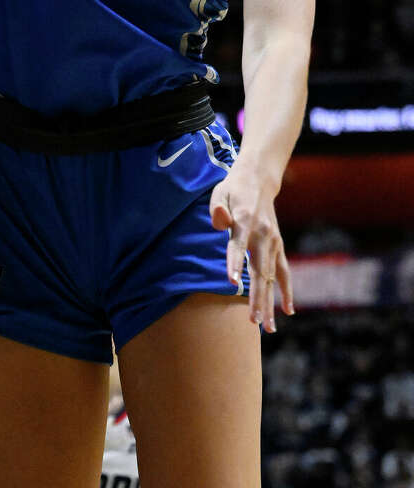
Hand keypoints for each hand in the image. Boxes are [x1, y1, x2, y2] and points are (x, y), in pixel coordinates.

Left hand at [209, 165, 292, 331]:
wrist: (258, 180)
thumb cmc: (233, 190)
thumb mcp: (220, 192)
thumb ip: (218, 208)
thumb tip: (220, 222)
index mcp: (246, 220)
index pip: (238, 245)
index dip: (235, 263)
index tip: (232, 283)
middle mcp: (263, 234)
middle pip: (259, 270)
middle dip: (257, 297)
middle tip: (253, 321)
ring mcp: (273, 242)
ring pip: (272, 277)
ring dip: (270, 302)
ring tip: (267, 327)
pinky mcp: (278, 246)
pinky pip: (284, 272)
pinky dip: (287, 291)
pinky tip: (288, 311)